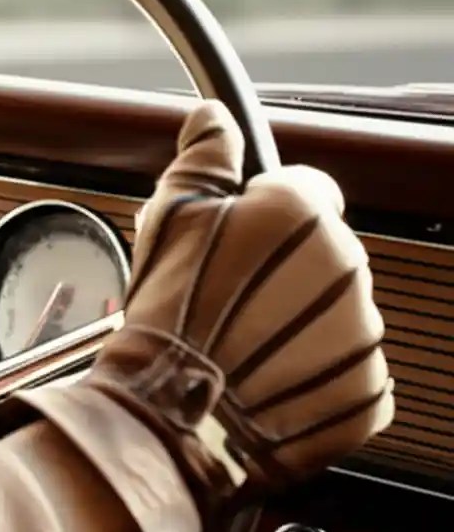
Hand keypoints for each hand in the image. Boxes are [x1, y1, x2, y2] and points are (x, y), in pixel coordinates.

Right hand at [23, 101, 391, 510]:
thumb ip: (202, 159)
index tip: (234, 243)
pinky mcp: (364, 394)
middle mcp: (346, 269)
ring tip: (239, 345)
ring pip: (333, 316)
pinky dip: (309, 379)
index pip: (303, 191)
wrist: (171, 413)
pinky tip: (262, 380)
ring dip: (296, 325)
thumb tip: (213, 118)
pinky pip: (343, 375)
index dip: (262, 214)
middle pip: (321, 256)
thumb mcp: (169, 218)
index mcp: (301, 215)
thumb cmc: (169, 314)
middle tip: (225, 299)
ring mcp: (361, 336)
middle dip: (280, 272)